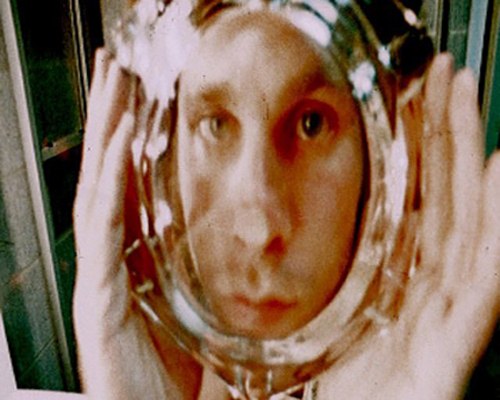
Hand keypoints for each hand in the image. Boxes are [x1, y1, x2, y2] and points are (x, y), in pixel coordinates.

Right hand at [73, 49, 201, 399]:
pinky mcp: (95, 299)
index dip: (128, 142)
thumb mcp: (200, 315)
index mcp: (134, 263)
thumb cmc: (176, 377)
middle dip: (109, 118)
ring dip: (104, 134)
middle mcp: (110, 262)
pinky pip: (100, 230)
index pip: (127, 189)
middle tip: (115, 67)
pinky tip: (117, 141)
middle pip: (106, 177)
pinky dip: (108, 183)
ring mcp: (98, 277)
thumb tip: (234, 244)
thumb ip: (206, 276)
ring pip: (96, 191)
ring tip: (112, 84)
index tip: (139, 97)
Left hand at [316, 53, 499, 399]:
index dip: (417, 151)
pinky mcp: (454, 347)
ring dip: (468, 158)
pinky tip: (496, 177)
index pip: (411, 204)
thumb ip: (326, 284)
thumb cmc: (331, 396)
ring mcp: (443, 317)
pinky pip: (481, 280)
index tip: (412, 100)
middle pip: (441, 200)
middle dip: (446, 134)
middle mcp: (422, 293)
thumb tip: (306, 239)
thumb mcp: (321, 327)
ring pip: (463, 223)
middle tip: (444, 76)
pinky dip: (494, 229)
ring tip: (466, 99)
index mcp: (392, 288)